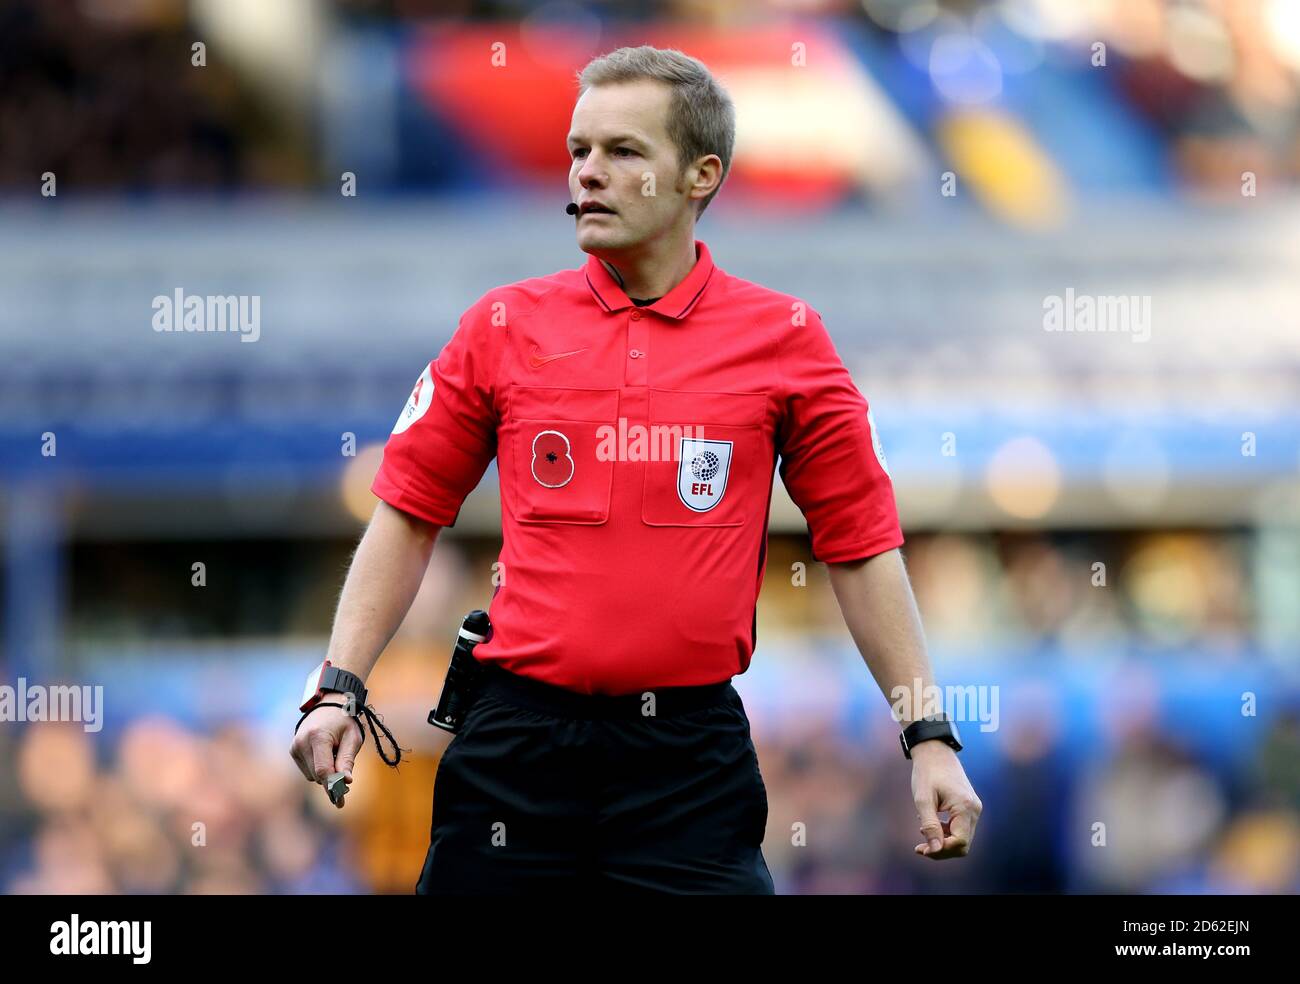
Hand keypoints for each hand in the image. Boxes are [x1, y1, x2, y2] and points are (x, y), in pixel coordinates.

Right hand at [290, 705, 362, 808]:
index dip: (332, 787)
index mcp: (318, 737)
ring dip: (325, 772)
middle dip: (332, 779)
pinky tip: (324, 753)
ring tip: (334, 752)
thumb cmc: (344, 721)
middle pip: (317, 775)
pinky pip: (307, 770)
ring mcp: (295, 746)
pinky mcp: (293, 750)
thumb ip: (347, 760)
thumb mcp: (352, 738)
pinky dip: (318, 767)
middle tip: (345, 773)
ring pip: (312, 776)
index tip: (340, 801)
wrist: (328, 703)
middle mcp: (302, 743)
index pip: (323, 770)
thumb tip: (346, 782)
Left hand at [910, 740, 981, 859]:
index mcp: (965, 807)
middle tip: (920, 848)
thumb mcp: (923, 799)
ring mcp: (974, 809)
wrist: (935, 752)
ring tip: (922, 833)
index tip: (921, 849)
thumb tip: (935, 850)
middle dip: (942, 849)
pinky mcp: (969, 807)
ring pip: (962, 838)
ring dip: (943, 842)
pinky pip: (961, 828)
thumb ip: (930, 825)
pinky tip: (930, 825)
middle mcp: (974, 810)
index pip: (959, 842)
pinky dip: (946, 833)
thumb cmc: (927, 773)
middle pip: (963, 844)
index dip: (941, 850)